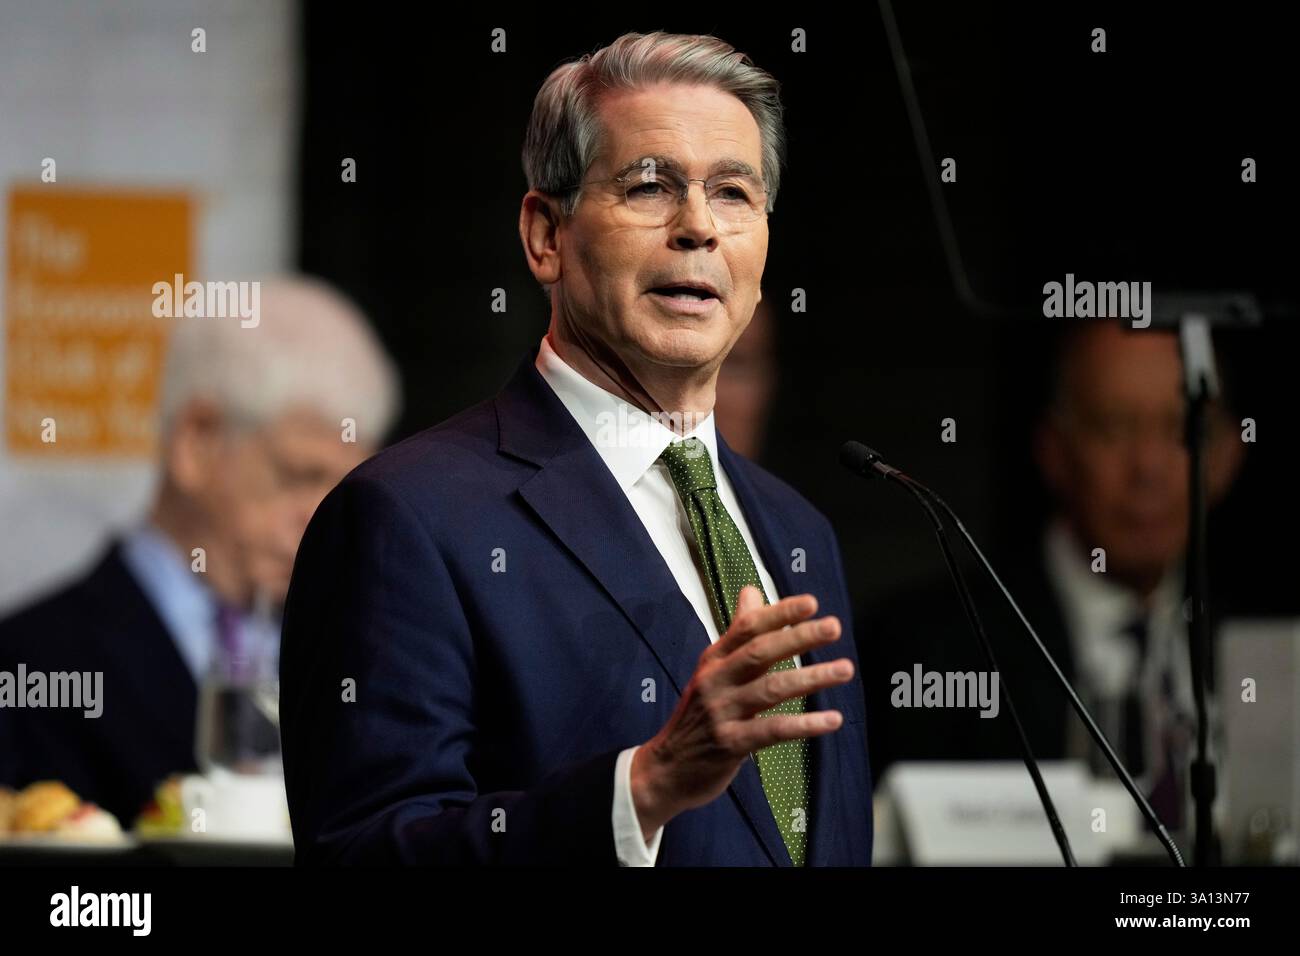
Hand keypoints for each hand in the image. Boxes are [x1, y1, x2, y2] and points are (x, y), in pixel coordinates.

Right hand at [629, 586, 852, 841]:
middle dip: (798, 637)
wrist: (665, 769)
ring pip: (771, 689)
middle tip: (833, 627)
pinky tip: (832, 720)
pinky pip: (772, 730)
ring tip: (844, 669)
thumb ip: (738, 633)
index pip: (747, 628)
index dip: (779, 613)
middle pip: (760, 652)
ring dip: (811, 678)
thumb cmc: (697, 716)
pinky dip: (804, 724)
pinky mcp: (730, 744)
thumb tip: (752, 591)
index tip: (811, 603)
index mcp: (714, 659)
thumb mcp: (712, 670)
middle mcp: (716, 680)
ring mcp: (721, 712)